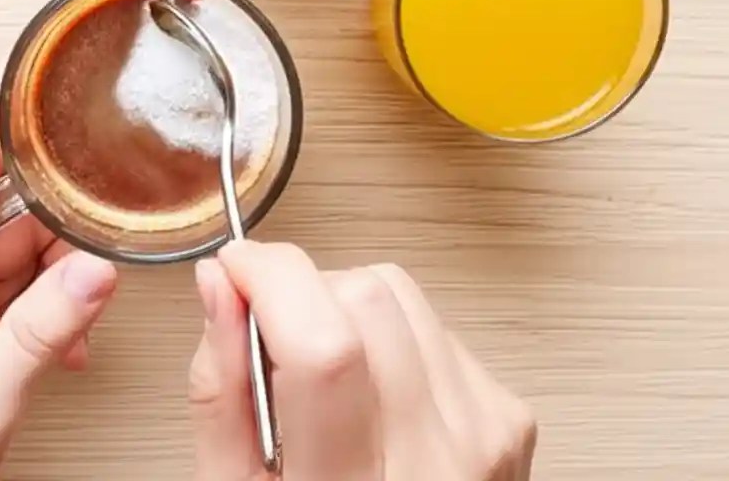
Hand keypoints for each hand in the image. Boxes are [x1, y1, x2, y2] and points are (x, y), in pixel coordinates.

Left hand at [0, 70, 119, 480]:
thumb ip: (32, 343)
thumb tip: (92, 271)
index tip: (22, 70)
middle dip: (44, 185)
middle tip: (100, 170)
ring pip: (2, 249)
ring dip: (53, 253)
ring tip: (99, 263)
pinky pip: (4, 298)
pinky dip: (46, 304)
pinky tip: (71, 334)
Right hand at [188, 241, 535, 479]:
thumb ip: (220, 392)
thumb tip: (221, 286)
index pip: (325, 348)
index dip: (272, 281)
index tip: (238, 267)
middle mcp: (434, 462)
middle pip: (365, 300)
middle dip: (301, 291)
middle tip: (272, 337)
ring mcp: (482, 436)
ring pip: (401, 294)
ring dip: (346, 308)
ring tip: (325, 374)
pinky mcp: (508, 415)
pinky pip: (436, 324)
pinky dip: (390, 338)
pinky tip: (372, 392)